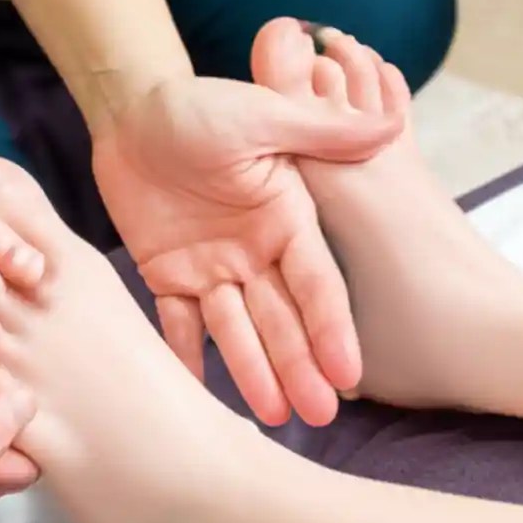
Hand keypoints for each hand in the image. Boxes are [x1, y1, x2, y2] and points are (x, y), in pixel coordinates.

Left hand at [91, 18, 399, 426]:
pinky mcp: (170, 276)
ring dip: (255, 372)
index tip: (347, 372)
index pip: (316, 282)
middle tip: (318, 415)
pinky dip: (187, 358)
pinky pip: (179, 324)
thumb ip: (319, 131)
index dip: (331, 327)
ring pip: (237, 330)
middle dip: (300, 365)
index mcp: (287, 219)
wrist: (132, 110)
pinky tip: (198, 399)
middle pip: (282, 318)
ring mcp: (215, 268)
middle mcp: (257, 252)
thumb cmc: (198, 106)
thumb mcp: (260, 114)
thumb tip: (389, 123)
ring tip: (275, 417)